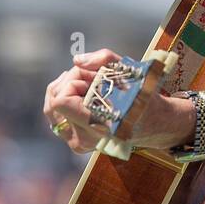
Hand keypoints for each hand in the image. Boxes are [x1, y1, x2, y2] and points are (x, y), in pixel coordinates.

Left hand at [44, 48, 195, 155]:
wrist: (152, 123)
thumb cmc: (141, 95)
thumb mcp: (128, 69)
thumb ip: (102, 59)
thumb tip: (76, 61)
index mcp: (100, 123)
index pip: (61, 101)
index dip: (72, 83)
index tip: (90, 79)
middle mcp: (86, 138)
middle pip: (53, 102)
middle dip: (69, 83)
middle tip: (91, 77)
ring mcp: (79, 144)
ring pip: (52, 111)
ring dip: (67, 92)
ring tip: (89, 87)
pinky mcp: (77, 144)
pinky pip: (58, 119)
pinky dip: (67, 103)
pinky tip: (85, 97)